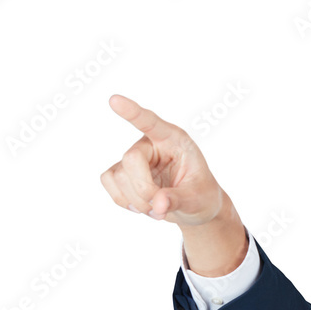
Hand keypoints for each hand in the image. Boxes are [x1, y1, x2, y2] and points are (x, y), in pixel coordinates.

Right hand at [100, 94, 226, 226]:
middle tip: (161, 207)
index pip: (150, 122)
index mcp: (174, 140)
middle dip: (143, 190)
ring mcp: (134, 156)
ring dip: (136, 200)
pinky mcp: (122, 171)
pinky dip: (124, 200)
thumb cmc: (202, 196)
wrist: (195, 208)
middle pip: (130, 159)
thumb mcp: (198, 199)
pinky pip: (108, 182)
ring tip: (158, 209)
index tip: (114, 100)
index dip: (133, 112)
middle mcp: (151, 143)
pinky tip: (143, 206)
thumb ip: (179, 200)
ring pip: (118, 176)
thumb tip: (158, 204)